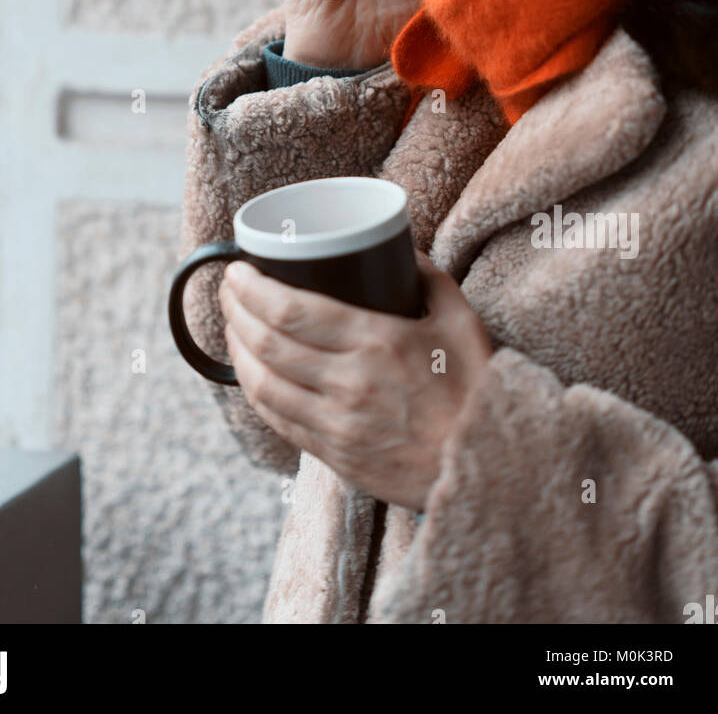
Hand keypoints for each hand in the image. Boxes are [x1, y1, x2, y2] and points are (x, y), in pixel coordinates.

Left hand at [217, 255, 492, 511]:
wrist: (489, 470)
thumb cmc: (477, 391)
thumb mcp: (460, 321)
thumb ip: (427, 278)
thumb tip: (398, 247)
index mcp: (377, 343)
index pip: (290, 311)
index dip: (252, 288)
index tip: (237, 270)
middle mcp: (349, 383)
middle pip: (268, 342)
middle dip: (236, 310)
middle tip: (229, 288)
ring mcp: (338, 424)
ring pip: (263, 384)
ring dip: (237, 351)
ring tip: (232, 325)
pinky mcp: (335, 455)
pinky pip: (278, 419)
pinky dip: (256, 391)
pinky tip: (251, 372)